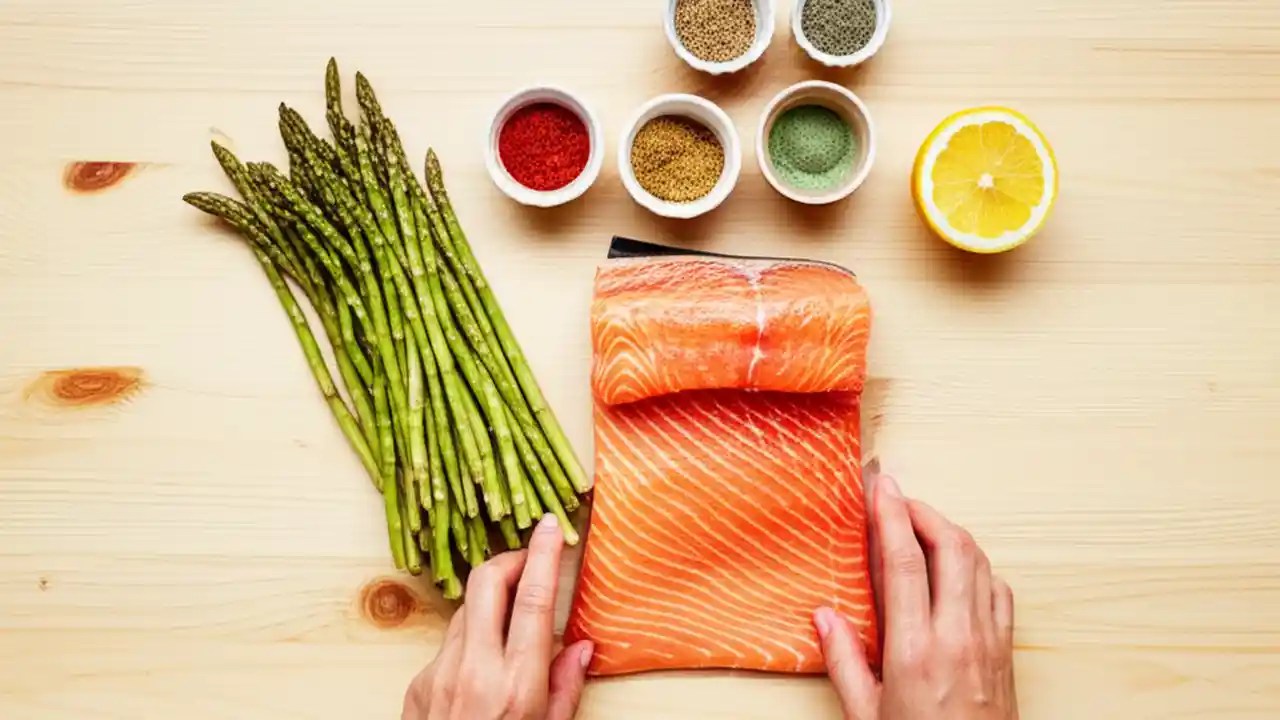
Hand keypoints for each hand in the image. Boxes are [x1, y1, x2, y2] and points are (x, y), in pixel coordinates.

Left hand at [403, 515, 594, 719]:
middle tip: (528, 557)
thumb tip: (581, 644)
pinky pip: (447, 645)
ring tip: (511, 617)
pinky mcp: (416, 686)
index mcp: (517, 685)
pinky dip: (469, 642)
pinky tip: (482, 668)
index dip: (542, 553)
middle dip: (508, 558)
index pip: (532, 598)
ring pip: (465, 610)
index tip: (551, 526)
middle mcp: (474, 672)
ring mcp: (438, 675)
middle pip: (486, 582)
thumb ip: (566, 687)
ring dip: (490, 601)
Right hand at [814, 474, 1017, 718]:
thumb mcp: (866, 715)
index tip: (881, 487)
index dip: (891, 516)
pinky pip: (999, 590)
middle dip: (924, 511)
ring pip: (979, 562)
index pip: (904, 563)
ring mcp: (988, 641)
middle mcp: (957, 637)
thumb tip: (823, 614)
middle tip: (899, 496)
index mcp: (914, 651)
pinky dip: (978, 565)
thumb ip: (842, 661)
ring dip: (951, 531)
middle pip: (951, 546)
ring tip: (922, 523)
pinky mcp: (1006, 651)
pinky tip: (958, 567)